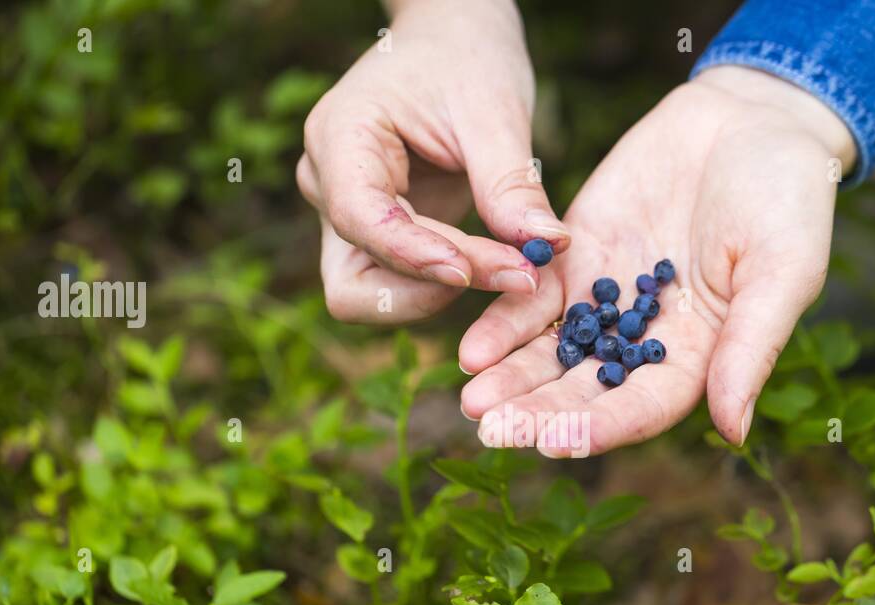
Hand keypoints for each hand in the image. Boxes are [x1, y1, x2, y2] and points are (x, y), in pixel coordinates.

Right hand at [296, 0, 568, 322]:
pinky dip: (448, 285)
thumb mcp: (494, 111)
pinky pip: (402, 283)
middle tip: (511, 273)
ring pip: (373, 295)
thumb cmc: (466, 57)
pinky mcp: (377, 234)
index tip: (472, 273)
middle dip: (427, 290)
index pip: (361, 219)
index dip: (413, 257)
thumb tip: (547, 245)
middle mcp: (326, 183)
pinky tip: (500, 263)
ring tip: (511, 266)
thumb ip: (511, 184)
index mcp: (340, 137)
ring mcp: (346, 214)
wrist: (454, 38)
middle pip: (355, 280)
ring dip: (438, 295)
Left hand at [458, 66, 856, 454]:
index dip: (600, 427)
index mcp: (698, 357)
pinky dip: (504, 323)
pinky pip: (533, 296)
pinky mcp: (576, 255)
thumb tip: (733, 432)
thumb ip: (750, 347)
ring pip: (551, 351)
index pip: (642, 407)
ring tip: (471, 401)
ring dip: (512, 378)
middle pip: (584, 390)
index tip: (557, 442)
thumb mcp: (783, 271)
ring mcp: (606, 299)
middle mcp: (644, 340)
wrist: (753, 118)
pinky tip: (472, 349)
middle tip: (492, 431)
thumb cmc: (788, 198)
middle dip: (538, 412)